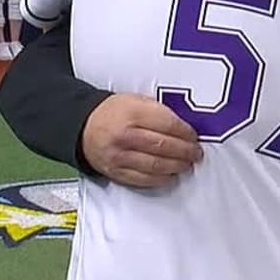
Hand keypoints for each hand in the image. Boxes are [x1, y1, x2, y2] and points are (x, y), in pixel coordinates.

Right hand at [82, 94, 202, 188]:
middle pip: (164, 146)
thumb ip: (158, 111)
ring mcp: (120, 156)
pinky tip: (170, 175)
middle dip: (186, 152)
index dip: (186, 133)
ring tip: (186, 164)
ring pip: (156, 165)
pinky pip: (144, 179)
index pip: (168, 124)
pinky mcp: (117, 172)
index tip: (193, 136)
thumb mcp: (135, 100)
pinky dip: (161, 179)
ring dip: (177, 166)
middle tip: (195, 153)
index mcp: (132, 113)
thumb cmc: (112, 113)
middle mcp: (125, 135)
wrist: (84, 127)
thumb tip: (184, 127)